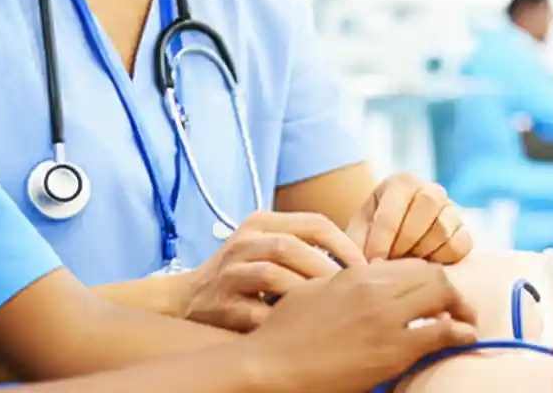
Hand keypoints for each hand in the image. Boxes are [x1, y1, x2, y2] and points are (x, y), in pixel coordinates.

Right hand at [181, 211, 366, 331]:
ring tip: (331, 311)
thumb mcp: (267, 247)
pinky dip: (282, 321)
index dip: (345, 244)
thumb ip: (304, 246)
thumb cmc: (243, 275)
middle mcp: (243, 243)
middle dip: (329, 271)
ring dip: (306, 293)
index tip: (367, 268)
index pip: (313, 222)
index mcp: (261, 223)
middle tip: (355, 294)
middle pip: (293, 247)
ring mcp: (229, 274)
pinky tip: (302, 330)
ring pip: (273, 275)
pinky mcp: (220, 306)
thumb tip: (363, 261)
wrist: (185, 299)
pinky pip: (257, 312)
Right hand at [246, 259, 478, 392]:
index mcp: (355, 274)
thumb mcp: (312, 292)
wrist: (271, 364)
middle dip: (451, 290)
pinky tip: (465, 337)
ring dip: (460, 307)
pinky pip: (441, 332)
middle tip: (458, 307)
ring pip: (443, 294)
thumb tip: (363, 278)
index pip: (409, 264)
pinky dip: (460, 332)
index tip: (434, 293)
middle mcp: (374, 289)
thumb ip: (343, 282)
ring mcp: (385, 318)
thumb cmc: (283, 333)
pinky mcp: (393, 349)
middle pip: (432, 275)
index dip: (429, 277)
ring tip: (465, 322)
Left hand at [346, 173, 472, 262]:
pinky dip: (441, 259)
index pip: (394, 209)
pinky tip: (424, 264)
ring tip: (405, 263)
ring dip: (421, 252)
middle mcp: (430, 190)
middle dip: (404, 242)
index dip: (381, 239)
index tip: (372, 262)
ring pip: (442, 229)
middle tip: (390, 262)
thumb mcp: (358, 235)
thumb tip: (366, 266)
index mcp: (401, 182)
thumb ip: (355, 245)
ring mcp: (451, 209)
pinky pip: (458, 246)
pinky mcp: (464, 232)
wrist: (393, 245)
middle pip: (425, 209)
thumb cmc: (372, 237)